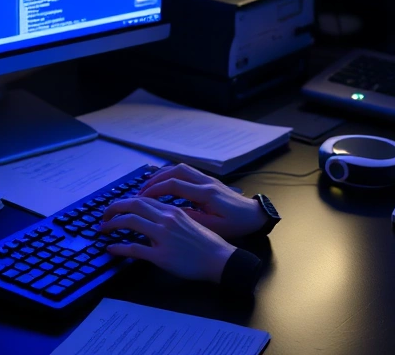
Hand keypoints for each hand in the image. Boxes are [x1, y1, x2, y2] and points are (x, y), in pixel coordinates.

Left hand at [99, 197, 235, 282]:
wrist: (220, 259)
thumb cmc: (208, 243)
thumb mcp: (190, 222)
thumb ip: (171, 217)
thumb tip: (155, 217)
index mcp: (172, 210)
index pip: (143, 199)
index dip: (126, 201)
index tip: (117, 207)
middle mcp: (166, 219)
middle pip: (132, 205)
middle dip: (113, 208)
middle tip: (104, 215)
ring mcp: (162, 237)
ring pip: (130, 222)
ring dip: (112, 224)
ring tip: (103, 228)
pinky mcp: (161, 256)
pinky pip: (134, 249)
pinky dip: (119, 247)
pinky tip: (111, 248)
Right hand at [138, 164, 267, 238]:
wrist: (254, 216)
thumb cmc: (236, 225)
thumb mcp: (214, 227)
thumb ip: (192, 219)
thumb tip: (171, 213)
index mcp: (206, 193)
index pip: (174, 185)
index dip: (155, 189)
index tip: (141, 197)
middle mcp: (205, 182)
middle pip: (174, 171)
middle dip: (154, 179)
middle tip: (140, 191)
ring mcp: (207, 179)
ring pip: (180, 168)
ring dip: (162, 175)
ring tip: (148, 186)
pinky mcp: (209, 180)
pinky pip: (186, 171)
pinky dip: (171, 174)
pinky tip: (163, 183)